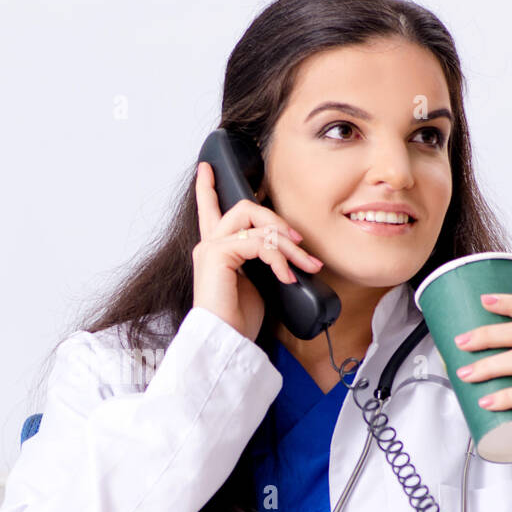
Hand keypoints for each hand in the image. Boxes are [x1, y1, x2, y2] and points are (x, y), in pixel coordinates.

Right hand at [192, 161, 324, 340]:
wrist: (224, 343)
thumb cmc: (238, 320)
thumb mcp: (256, 284)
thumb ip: (262, 260)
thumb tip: (286, 251)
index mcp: (215, 252)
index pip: (209, 211)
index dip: (207, 188)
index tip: (207, 169)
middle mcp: (209, 245)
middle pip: (245, 208)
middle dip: (279, 221)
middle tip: (300, 244)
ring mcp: (211, 249)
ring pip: (256, 222)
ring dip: (288, 244)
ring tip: (304, 265)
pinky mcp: (217, 255)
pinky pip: (259, 243)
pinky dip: (279, 258)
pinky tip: (286, 277)